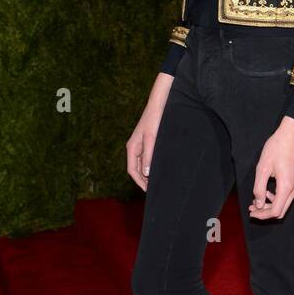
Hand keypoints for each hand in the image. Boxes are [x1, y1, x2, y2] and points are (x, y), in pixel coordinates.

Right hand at [126, 73, 173, 189]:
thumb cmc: (155, 119)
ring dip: (148, 173)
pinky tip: (161, 168)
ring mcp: (141, 145)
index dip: (139, 182)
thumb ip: (149, 156)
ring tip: (158, 181)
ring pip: (142, 164)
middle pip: (136, 169)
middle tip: (155, 189)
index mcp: (132, 148)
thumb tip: (146, 173)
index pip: (132, 170)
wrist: (160, 103)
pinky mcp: (149, 142)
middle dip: (144, 180)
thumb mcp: (152, 138)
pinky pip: (148, 157)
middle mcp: (135, 148)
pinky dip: (152, 165)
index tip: (149, 191)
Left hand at [248, 117, 293, 220]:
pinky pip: (286, 196)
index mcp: (286, 186)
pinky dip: (275, 199)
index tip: (251, 212)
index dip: (262, 215)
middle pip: (281, 211)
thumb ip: (259, 189)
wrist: (291, 135)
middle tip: (252, 209)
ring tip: (256, 201)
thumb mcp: (262, 168)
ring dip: (270, 206)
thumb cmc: (277, 148)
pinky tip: (266, 192)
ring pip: (284, 205)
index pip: (276, 211)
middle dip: (265, 213)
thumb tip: (258, 204)